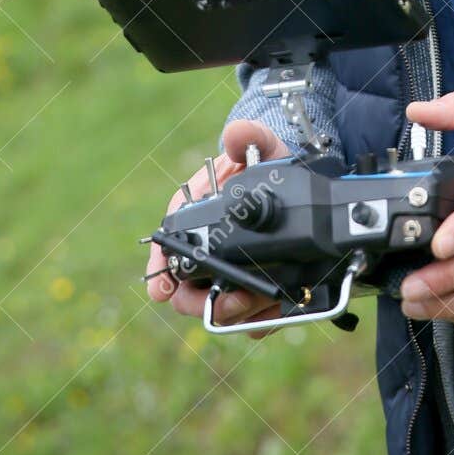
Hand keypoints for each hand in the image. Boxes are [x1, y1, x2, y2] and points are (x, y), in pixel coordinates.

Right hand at [145, 120, 290, 334]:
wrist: (292, 179)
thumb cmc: (264, 163)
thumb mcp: (261, 145)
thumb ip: (248, 138)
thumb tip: (234, 134)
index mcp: (192, 217)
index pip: (166, 248)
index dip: (161, 273)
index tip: (163, 291)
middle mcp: (204, 249)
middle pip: (187, 292)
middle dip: (205, 304)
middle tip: (235, 302)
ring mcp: (227, 271)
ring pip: (218, 309)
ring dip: (238, 316)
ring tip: (266, 304)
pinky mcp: (253, 287)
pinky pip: (249, 316)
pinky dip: (261, 320)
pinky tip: (278, 311)